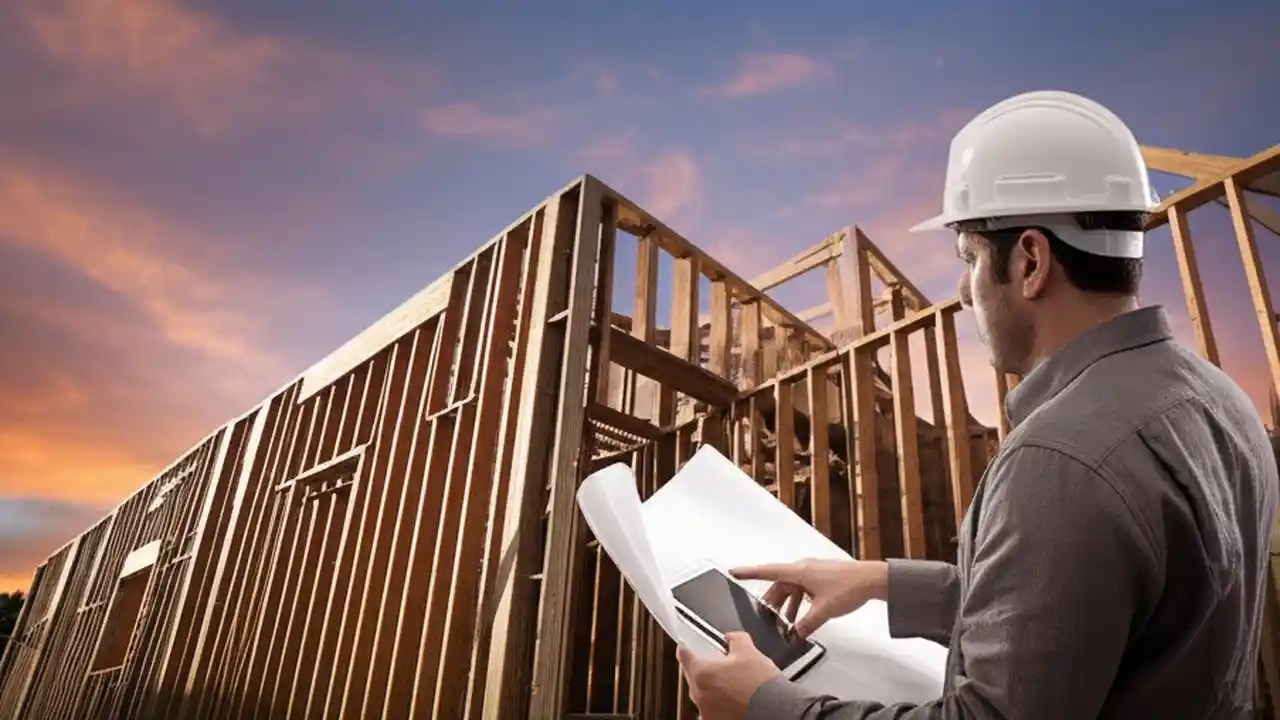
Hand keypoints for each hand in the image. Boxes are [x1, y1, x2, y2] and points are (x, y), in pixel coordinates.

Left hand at [677, 632, 780, 719]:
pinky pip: (712, 710)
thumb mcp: (749, 652)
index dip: (686, 648)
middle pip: (694, 676)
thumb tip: (731, 638)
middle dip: (705, 669)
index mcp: (701, 673)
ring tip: (734, 686)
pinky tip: (735, 702)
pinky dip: (720, 705)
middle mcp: (699, 695)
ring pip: (703, 695)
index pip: (684, 655)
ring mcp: (706, 712)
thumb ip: (736, 639)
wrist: (774, 711)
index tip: (687, 646)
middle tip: (722, 666)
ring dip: (712, 689)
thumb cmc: (760, 685)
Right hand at [731, 558, 887, 637]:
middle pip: (778, 585)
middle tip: (764, 616)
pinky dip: (799, 603)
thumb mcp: (823, 611)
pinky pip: (802, 590)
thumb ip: (806, 625)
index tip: (734, 572)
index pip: (767, 571)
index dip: (749, 573)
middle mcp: (803, 568)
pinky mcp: (821, 577)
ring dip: (787, 605)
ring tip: (786, 623)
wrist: (873, 579)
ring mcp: (812, 572)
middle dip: (771, 601)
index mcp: (799, 571)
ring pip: (791, 588)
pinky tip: (802, 617)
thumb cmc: (850, 586)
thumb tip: (794, 635)